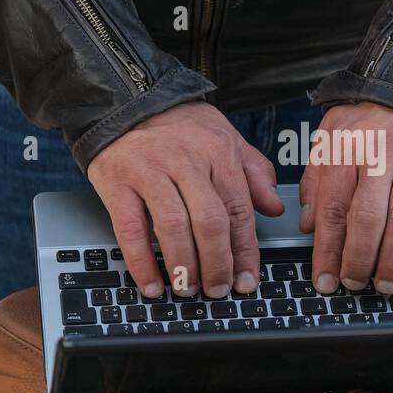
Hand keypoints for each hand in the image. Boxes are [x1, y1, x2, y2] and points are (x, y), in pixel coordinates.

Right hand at [88, 102, 283, 298]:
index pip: (238, 209)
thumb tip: (276, 208)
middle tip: (219, 290)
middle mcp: (186, 161)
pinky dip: (142, 263)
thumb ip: (254, 173)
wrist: (126, 101)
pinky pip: (130, 230)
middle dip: (218, 263)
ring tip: (190, 290)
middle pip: (209, 221)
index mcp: (218, 151)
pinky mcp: (117, 184)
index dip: (245, 251)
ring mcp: (149, 172)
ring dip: (184, 266)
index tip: (247, 279)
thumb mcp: (226, 137)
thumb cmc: (179, 126)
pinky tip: (153, 284)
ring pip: (172, 227)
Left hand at [299, 102, 392, 294]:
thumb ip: (317, 177)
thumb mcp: (332, 134)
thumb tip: (309, 226)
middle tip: (353, 285)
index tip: (324, 280)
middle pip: (367, 215)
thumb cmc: (370, 116)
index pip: (333, 206)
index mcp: (346, 146)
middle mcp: (381, 151)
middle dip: (358, 258)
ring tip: (385, 285)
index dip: (327, 249)